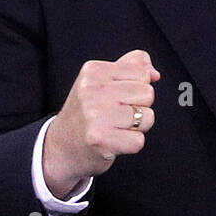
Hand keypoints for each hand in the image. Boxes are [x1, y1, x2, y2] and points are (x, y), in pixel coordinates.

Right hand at [42, 50, 160, 198]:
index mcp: (94, 71)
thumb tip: (154, 73)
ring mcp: (95, 115)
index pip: (142, 73)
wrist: (60, 147)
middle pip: (148, 94)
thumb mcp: (102, 81)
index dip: (136, 89)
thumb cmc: (87, 114)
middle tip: (115, 116)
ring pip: (147, 117)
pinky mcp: (101, 139)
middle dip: (138, 107)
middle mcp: (92, 90)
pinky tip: (113, 142)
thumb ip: (131, 67)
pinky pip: (139, 141)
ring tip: (115, 128)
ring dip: (137, 127)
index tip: (115, 98)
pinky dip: (130, 145)